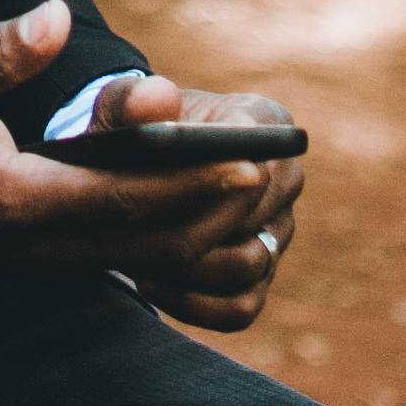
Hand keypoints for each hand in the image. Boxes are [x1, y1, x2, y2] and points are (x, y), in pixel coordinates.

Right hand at [0, 2, 297, 303]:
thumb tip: (56, 13)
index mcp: (27, 199)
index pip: (129, 197)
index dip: (194, 185)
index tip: (251, 164)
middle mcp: (51, 242)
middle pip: (158, 238)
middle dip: (221, 209)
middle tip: (276, 172)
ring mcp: (58, 260)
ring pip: (152, 257)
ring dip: (208, 229)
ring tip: (256, 191)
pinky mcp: (59, 261)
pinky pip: (135, 260)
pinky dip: (180, 242)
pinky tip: (210, 215)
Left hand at [78, 67, 304, 333]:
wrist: (134, 170)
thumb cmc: (133, 132)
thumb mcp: (121, 110)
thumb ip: (131, 100)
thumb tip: (158, 98)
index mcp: (265, 121)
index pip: (253, 160)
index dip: (203, 183)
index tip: (149, 193)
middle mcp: (285, 178)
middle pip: (252, 219)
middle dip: (190, 230)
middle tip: (135, 237)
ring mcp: (278, 231)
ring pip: (246, 266)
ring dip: (189, 270)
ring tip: (137, 259)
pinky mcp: (262, 276)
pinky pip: (239, 307)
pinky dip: (193, 303)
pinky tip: (151, 284)